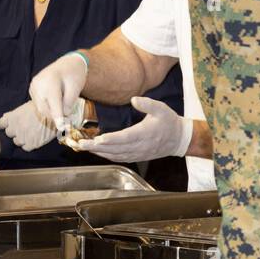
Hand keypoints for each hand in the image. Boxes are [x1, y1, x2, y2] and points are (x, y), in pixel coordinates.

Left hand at [0, 101, 55, 151]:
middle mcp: (15, 128)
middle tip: (21, 128)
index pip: (0, 124)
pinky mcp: (32, 144)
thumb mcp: (26, 107)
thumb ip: (14, 113)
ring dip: (21, 138)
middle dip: (14, 131)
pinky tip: (33, 140)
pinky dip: (28, 145)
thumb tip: (5, 117)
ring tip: (28, 135)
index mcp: (12, 118)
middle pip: (9, 133)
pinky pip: (26, 147)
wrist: (55, 115)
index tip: (1, 126)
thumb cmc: (42, 107)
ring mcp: (23, 137)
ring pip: (17, 141)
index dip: (1, 125)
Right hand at [29, 51, 88, 130]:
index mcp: (50, 82)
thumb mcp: (76, 88)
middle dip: (55, 116)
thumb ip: (69, 103)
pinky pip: (38, 104)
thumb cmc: (74, 75)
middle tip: (67, 118)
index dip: (58, 118)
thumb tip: (63, 115)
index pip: (54, 105)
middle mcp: (38, 84)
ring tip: (62, 105)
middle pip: (44, 109)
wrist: (67, 63)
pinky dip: (47, 107)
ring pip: (40, 108)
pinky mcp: (32, 89)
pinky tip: (55, 101)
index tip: (62, 128)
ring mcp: (33, 86)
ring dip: (51, 112)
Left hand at [74, 96, 192, 161]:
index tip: (98, 139)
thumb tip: (134, 100)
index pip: (125, 138)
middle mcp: (140, 146)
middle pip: (116, 148)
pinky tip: (98, 152)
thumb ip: (148, 104)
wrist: (178, 139)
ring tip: (85, 147)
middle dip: (97, 147)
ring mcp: (138, 153)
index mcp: (145, 133)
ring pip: (115, 155)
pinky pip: (119, 158)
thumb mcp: (162, 109)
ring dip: (99, 152)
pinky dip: (107, 156)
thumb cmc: (169, 122)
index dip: (111, 139)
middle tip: (81, 144)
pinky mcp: (137, 157)